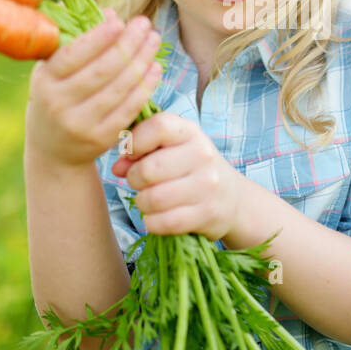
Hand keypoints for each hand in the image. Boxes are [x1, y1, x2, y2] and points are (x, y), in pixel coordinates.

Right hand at [24, 8, 163, 169]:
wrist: (53, 151)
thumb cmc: (56, 96)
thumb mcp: (54, 70)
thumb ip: (78, 40)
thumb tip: (110, 13)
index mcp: (44, 81)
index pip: (73, 55)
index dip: (98, 38)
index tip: (120, 21)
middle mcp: (59, 103)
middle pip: (101, 71)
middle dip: (127, 44)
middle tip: (145, 24)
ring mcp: (81, 124)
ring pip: (118, 89)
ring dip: (141, 61)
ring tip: (154, 40)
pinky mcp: (101, 138)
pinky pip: (128, 108)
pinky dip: (144, 87)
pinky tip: (155, 68)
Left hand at [111, 112, 242, 240]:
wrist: (233, 198)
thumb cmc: (192, 168)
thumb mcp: (172, 149)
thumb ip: (142, 150)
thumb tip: (117, 168)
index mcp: (191, 132)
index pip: (158, 126)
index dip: (136, 141)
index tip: (132, 154)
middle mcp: (203, 155)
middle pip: (148, 170)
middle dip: (134, 180)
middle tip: (140, 183)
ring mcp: (207, 185)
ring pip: (153, 199)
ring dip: (142, 203)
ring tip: (149, 200)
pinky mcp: (207, 214)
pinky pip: (163, 222)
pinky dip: (152, 222)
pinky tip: (157, 217)